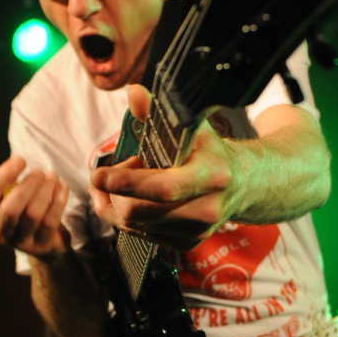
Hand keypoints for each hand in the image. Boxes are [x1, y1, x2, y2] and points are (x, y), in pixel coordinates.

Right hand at [0, 157, 70, 259]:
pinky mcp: (41, 245)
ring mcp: (21, 241)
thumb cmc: (25, 209)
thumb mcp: (12, 197)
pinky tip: (62, 186)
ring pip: (32, 215)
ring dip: (45, 190)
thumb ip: (10, 183)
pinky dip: (58, 200)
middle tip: (40, 172)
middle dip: (27, 186)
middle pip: (10, 209)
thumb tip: (18, 165)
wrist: (44, 241)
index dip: (4, 175)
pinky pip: (50, 221)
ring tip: (53, 176)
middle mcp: (0, 232)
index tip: (21, 160)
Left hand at [89, 86, 243, 248]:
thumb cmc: (208, 152)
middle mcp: (207, 209)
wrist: (238, 184)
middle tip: (112, 172)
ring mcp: (197, 231)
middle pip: (141, 211)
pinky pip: (140, 235)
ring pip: (135, 225)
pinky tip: (130, 198)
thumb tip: (134, 93)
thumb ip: (158, 113)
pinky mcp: (186, 243)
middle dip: (114, 192)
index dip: (127, 183)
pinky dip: (125, 216)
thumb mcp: (189, 128)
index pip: (163, 187)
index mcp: (212, 176)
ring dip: (116, 203)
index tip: (99, 175)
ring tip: (122, 181)